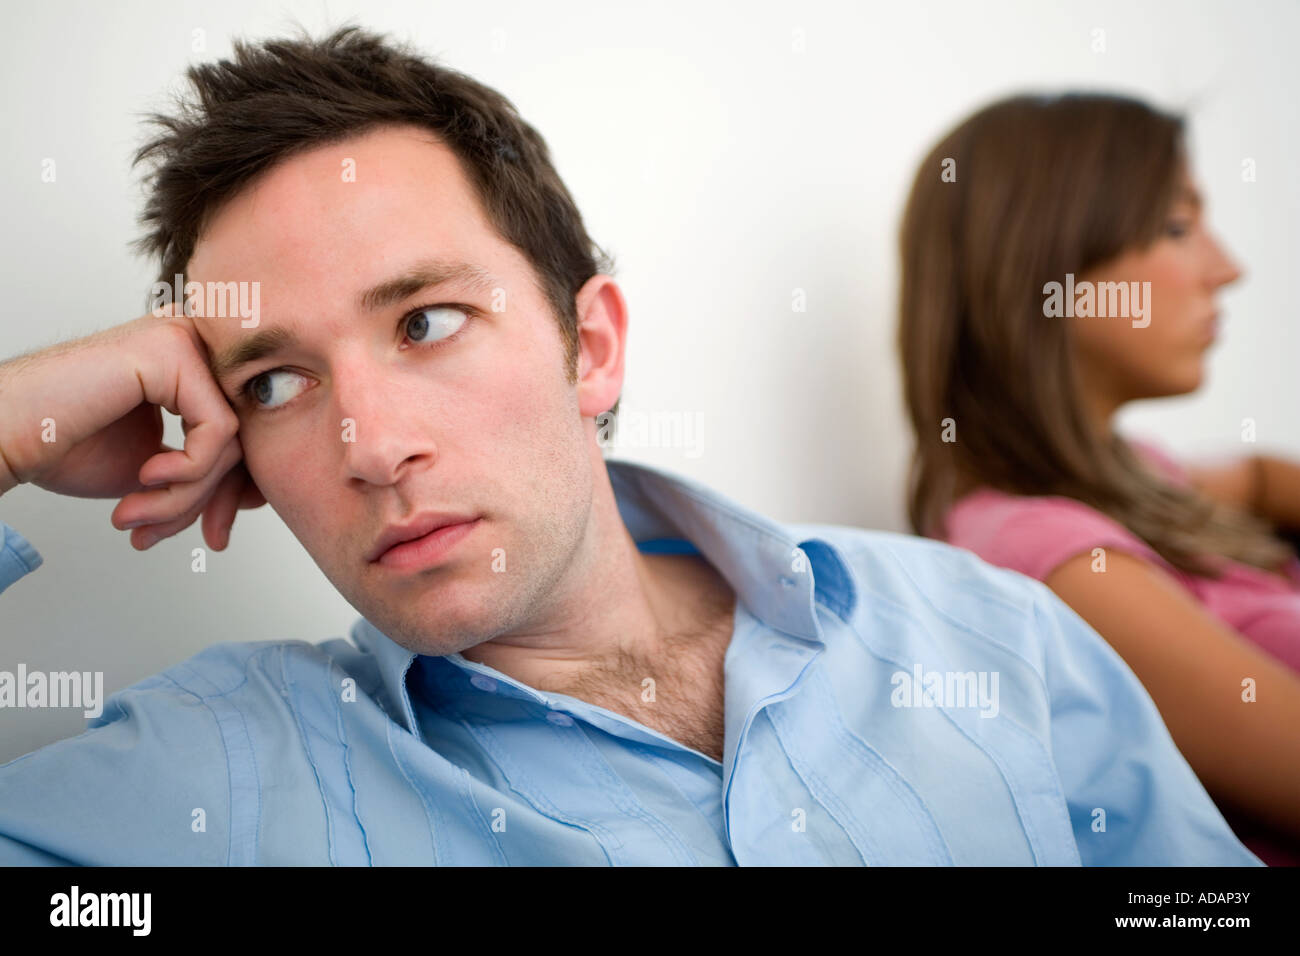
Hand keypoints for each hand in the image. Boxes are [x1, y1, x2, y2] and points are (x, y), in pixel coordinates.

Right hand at [0, 309, 265, 549]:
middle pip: (244, 436)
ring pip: (233, 439)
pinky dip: (188, 471)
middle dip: (212, 499)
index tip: (211, 536)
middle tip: (164, 532)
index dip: (231, 494)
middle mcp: (193, 343)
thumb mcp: (157, 471)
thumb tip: (256, 497)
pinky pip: (218, 430)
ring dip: (187, 494)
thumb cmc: (63, 444)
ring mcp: (183, 339)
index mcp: (191, 365)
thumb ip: (206, 474)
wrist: (4, 433)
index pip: (243, 434)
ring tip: (139, 514)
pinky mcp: (172, 350)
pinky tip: (146, 477)